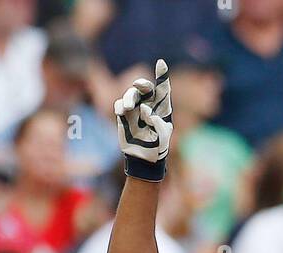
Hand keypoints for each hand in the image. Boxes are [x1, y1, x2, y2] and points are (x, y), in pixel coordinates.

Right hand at [114, 58, 171, 178]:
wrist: (144, 158)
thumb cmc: (158, 146)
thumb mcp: (162, 135)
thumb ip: (156, 121)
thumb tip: (143, 109)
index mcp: (162, 107)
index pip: (163, 88)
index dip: (162, 75)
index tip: (161, 63)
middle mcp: (149, 104)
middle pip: (145, 88)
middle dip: (141, 84)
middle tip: (138, 85)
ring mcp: (135, 108)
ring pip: (131, 95)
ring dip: (129, 98)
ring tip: (127, 107)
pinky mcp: (124, 115)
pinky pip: (119, 105)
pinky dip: (120, 106)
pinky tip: (122, 111)